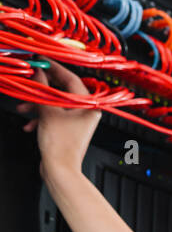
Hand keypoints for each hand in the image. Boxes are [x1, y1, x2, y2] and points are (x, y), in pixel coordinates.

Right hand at [14, 59, 100, 182]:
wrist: (60, 170)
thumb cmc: (60, 146)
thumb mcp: (48, 111)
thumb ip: (42, 89)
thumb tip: (38, 73)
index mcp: (87, 105)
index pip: (70, 78)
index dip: (53, 68)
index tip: (41, 61)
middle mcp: (85, 112)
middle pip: (60, 90)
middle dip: (41, 87)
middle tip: (30, 80)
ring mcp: (76, 121)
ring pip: (54, 103)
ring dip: (37, 104)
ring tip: (24, 107)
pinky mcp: (67, 130)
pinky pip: (53, 116)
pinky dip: (40, 117)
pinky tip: (29, 124)